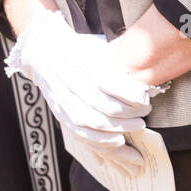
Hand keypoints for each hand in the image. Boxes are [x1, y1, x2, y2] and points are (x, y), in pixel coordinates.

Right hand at [5, 9, 163, 168]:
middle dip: (127, 114)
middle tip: (144, 115)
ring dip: (117, 128)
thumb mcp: (98, 49)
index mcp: (83, 64)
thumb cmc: (78, 50)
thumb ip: (116, 64)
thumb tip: (141, 81)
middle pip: (100, 105)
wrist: (44, 54)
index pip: (108, 84)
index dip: (130, 96)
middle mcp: (71, 83)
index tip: (145, 100)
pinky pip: (79, 132)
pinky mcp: (60, 113)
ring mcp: (63, 100)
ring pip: (90, 122)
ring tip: (137, 127)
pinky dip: (100, 140)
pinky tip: (117, 141)